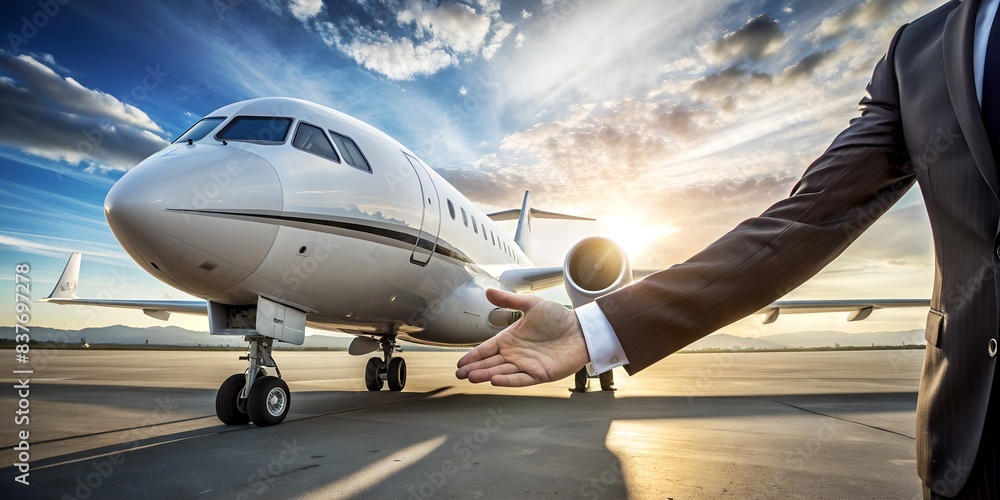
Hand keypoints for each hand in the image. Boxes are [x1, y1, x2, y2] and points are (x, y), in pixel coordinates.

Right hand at [455, 288, 589, 385]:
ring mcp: (527, 365)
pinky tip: (494, 380)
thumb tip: (488, 291)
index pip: (487, 349)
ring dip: (486, 375)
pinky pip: (520, 379)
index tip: (460, 362)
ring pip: (502, 372)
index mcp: (511, 338)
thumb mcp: (531, 304)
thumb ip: (508, 300)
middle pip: (491, 363)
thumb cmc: (559, 317)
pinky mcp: (540, 374)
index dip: (473, 356)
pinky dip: (507, 380)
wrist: (581, 329)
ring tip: (472, 377)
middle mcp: (516, 353)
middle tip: (459, 374)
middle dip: (474, 368)